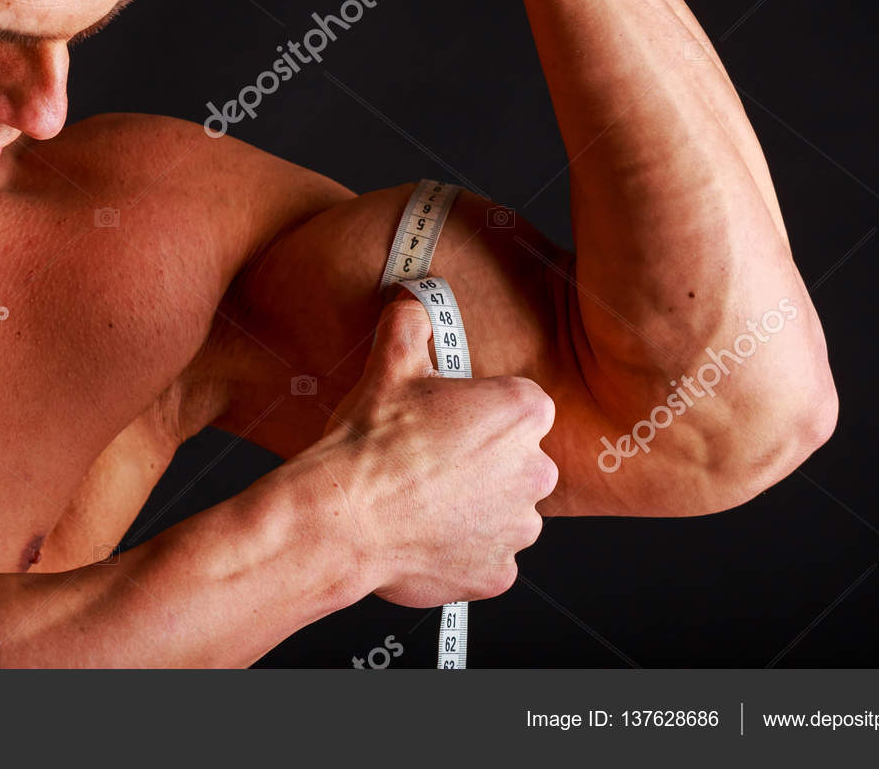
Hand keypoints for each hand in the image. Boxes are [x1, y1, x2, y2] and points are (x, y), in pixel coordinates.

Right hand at [293, 294, 558, 607]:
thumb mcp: (388, 364)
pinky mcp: (497, 574)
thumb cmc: (370, 442)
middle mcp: (536, 471)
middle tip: (429, 463)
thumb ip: (411, 324)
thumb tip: (414, 303)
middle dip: (484, 463)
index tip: (447, 422)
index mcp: (521, 412)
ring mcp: (519, 528)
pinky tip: (424, 537)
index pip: (519, 406)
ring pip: (506, 513)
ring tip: (423, 502)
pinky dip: (464, 552)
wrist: (343, 517)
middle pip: (518, 461)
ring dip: (476, 509)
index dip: (480, 413)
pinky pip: (488, 560)